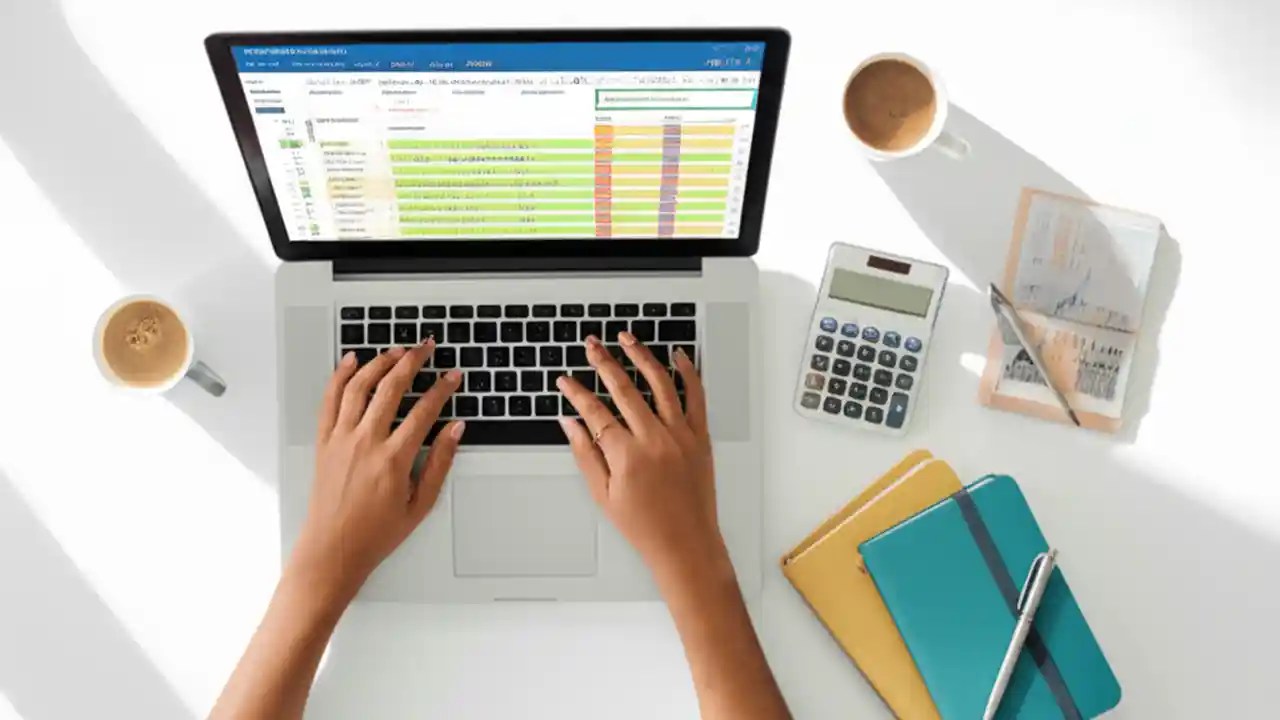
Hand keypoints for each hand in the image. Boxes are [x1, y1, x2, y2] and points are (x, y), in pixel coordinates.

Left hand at [291, 340, 464, 598]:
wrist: (333, 549)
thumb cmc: (375, 533)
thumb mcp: (420, 504)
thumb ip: (440, 463)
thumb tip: (455, 430)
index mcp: (393, 459)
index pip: (425, 410)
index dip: (443, 388)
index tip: (452, 376)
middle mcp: (366, 442)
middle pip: (392, 387)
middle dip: (413, 361)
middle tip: (426, 348)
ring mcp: (341, 439)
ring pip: (360, 386)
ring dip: (379, 361)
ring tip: (395, 350)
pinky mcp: (324, 442)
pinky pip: (330, 399)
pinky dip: (340, 375)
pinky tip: (351, 361)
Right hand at [556, 333, 726, 581]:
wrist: (686, 544)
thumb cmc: (645, 527)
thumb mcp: (603, 495)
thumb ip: (586, 455)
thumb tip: (569, 424)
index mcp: (627, 456)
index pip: (595, 412)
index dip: (576, 393)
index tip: (565, 380)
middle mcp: (655, 440)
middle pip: (624, 389)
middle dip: (603, 362)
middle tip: (591, 345)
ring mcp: (681, 436)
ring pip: (660, 383)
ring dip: (641, 356)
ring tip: (627, 339)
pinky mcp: (701, 438)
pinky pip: (696, 397)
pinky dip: (687, 373)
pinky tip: (677, 356)